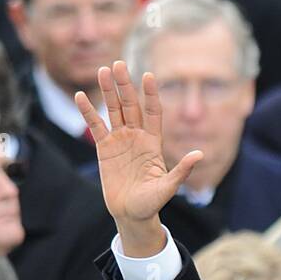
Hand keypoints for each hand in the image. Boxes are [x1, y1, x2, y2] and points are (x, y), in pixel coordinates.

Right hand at [74, 61, 202, 254]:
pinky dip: (88, 112)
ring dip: (108, 92)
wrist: (131, 215)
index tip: (148, 76)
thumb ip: (182, 170)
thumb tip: (200, 154)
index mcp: (153, 142)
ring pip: (113, 110)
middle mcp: (136, 137)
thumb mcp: (168, 187)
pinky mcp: (104, 149)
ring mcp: (120, 140)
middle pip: (131, 105)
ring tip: (102, 71)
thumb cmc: (152, 203)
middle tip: (118, 64)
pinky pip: (95, 126)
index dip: (150, 95)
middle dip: (125, 85)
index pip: (152, 112)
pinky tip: (80, 96)